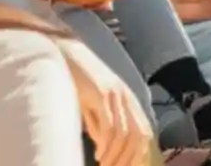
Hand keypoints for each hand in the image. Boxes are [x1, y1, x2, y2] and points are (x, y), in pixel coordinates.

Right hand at [56, 38, 152, 165]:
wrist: (66, 54)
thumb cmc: (78, 83)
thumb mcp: (94, 108)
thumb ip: (102, 126)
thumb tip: (106, 148)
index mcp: (128, 102)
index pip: (144, 134)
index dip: (137, 156)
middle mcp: (127, 98)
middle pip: (140, 137)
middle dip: (128, 160)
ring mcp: (117, 95)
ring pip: (126, 135)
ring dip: (116, 157)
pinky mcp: (103, 93)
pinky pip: (111, 125)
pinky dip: (107, 144)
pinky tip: (99, 154)